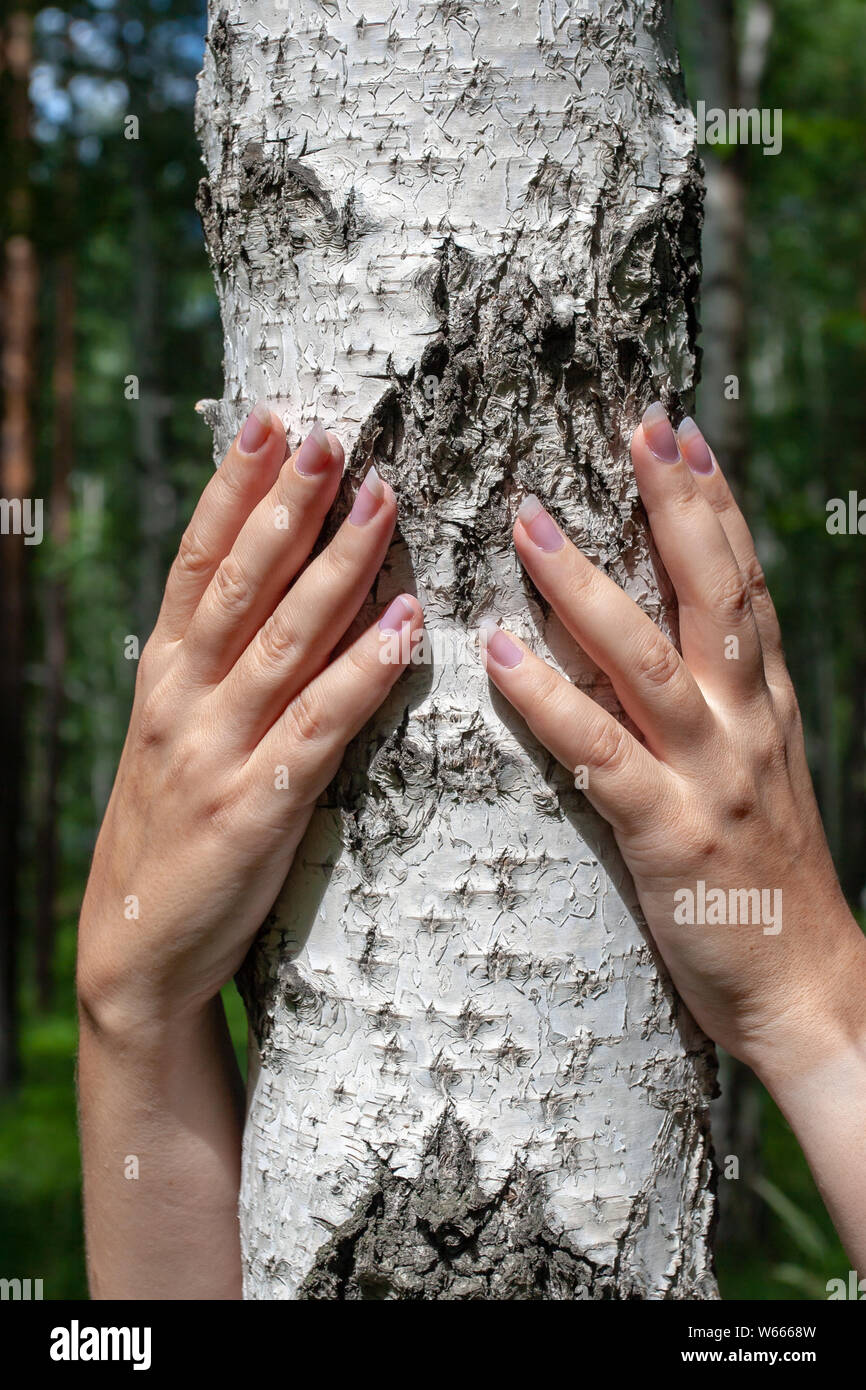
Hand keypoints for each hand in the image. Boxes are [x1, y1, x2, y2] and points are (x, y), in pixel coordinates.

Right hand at [77, 405, 422, 1030]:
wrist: (136, 948)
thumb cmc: (169, 832)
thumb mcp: (175, 734)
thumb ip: (214, 666)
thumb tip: (271, 587)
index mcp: (163, 676)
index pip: (199, 563)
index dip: (233, 489)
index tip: (271, 422)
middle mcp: (184, 701)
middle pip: (241, 585)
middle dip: (287, 504)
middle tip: (333, 436)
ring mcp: (218, 752)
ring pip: (284, 641)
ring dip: (337, 566)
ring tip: (382, 501)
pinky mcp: (258, 808)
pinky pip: (320, 726)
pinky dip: (363, 672)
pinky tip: (405, 624)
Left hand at [479, 402, 865, 1076]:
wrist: (806, 987)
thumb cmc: (766, 878)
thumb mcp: (757, 771)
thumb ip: (720, 702)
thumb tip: (666, 634)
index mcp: (767, 705)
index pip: (742, 583)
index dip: (711, 503)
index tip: (676, 431)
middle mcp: (748, 725)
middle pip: (712, 596)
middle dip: (674, 507)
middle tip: (634, 430)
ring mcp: (712, 777)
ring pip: (649, 663)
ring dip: (586, 587)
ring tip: (529, 523)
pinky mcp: (671, 836)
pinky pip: (601, 756)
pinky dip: (550, 701)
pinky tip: (500, 654)